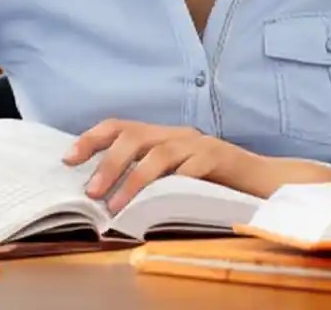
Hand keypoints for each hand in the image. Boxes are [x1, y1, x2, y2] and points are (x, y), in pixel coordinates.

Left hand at [62, 119, 250, 212]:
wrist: (262, 180)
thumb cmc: (212, 182)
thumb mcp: (174, 177)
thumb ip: (146, 178)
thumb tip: (104, 194)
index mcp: (162, 135)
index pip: (120, 127)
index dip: (91, 139)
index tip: (68, 159)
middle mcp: (176, 134)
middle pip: (134, 136)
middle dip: (108, 163)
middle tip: (92, 191)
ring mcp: (199, 143)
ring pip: (160, 153)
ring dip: (134, 180)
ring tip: (116, 205)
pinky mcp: (220, 157)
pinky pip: (193, 167)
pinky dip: (174, 183)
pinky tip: (160, 200)